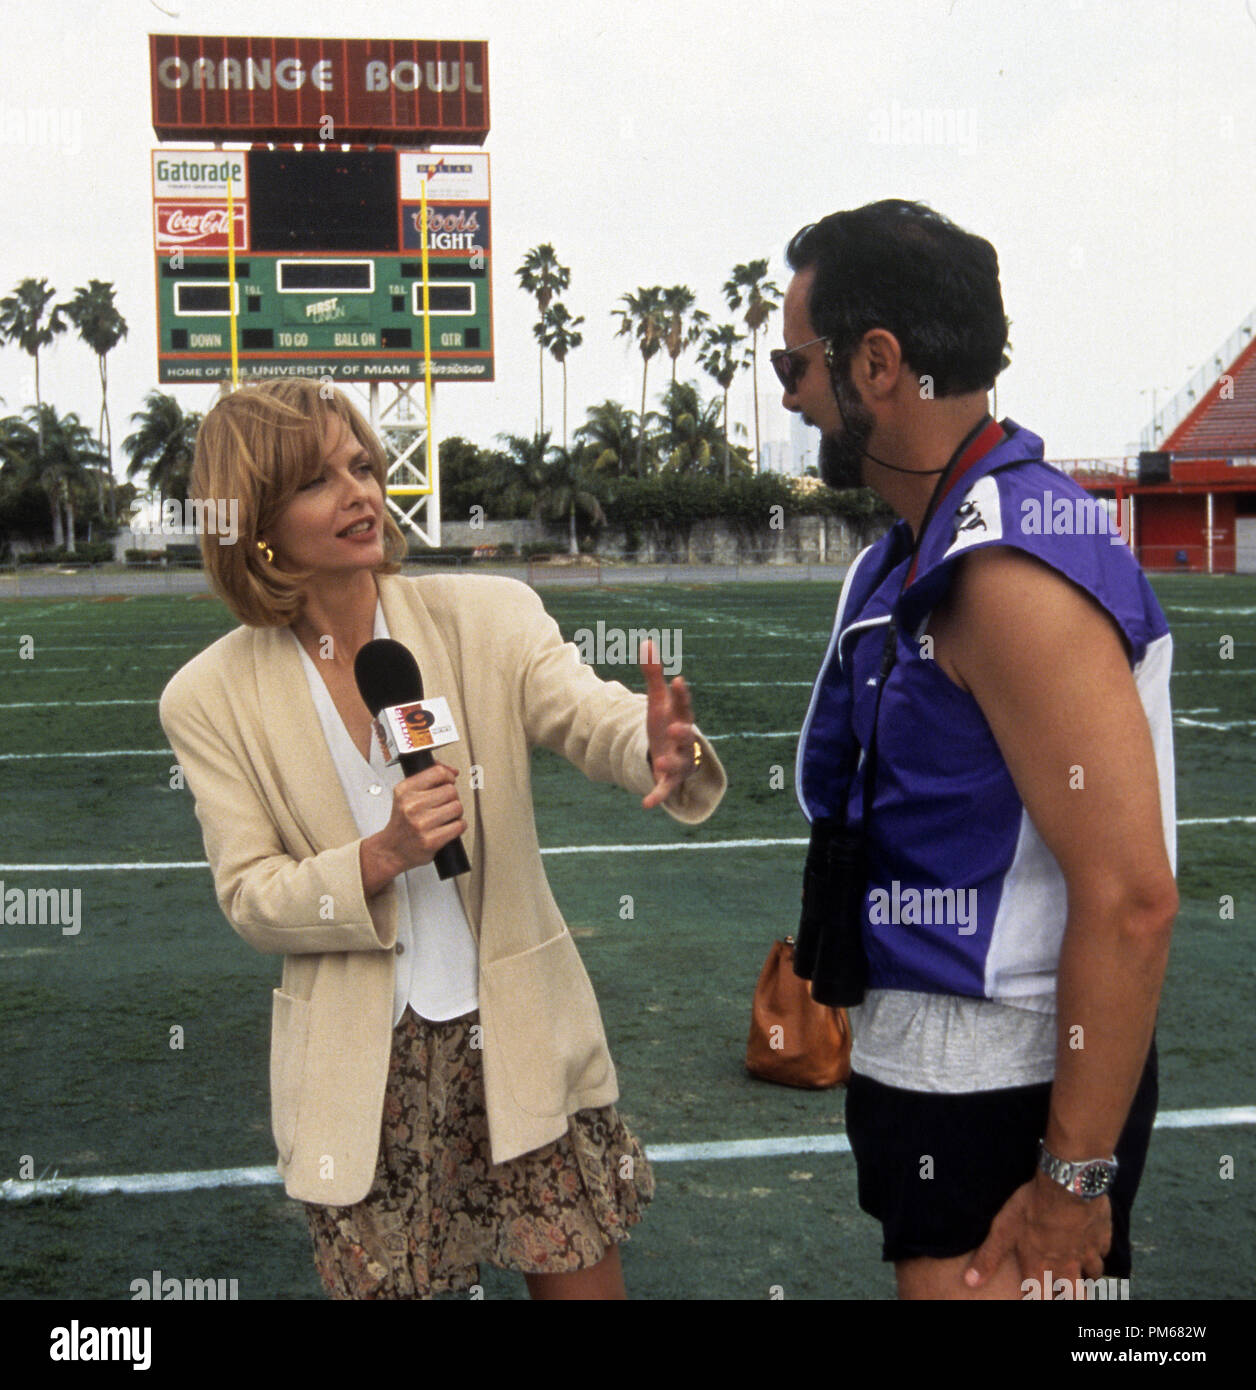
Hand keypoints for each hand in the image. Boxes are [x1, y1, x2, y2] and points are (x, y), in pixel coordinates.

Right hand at [360, 762, 465, 892]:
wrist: (392, 850)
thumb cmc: (402, 823)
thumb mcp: (405, 795)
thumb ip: (428, 778)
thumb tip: (453, 771)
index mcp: (404, 791)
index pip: (438, 772)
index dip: (448, 776)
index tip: (449, 782)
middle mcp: (411, 806)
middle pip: (451, 790)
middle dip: (451, 798)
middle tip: (443, 805)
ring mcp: (421, 824)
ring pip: (457, 807)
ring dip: (456, 813)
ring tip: (445, 817)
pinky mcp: (431, 841)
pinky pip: (459, 825)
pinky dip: (458, 826)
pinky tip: (448, 828)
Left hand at [639, 638, 699, 809]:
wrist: (670, 755)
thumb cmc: (665, 724)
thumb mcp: (657, 701)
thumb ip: (653, 674)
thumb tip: (646, 641)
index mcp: (681, 719)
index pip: (684, 705)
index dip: (681, 695)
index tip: (677, 680)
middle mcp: (683, 742)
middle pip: (687, 736)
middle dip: (682, 732)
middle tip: (674, 726)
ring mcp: (678, 762)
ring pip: (678, 764)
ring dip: (670, 762)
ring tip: (659, 760)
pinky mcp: (669, 780)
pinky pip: (664, 789)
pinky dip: (657, 796)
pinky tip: (646, 804)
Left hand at [964, 1173, 1111, 1297]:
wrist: (1066, 1187)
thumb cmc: (1031, 1208)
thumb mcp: (1002, 1230)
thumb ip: (988, 1257)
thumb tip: (969, 1282)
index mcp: (1040, 1267)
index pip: (1040, 1298)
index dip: (1040, 1301)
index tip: (1041, 1299)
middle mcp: (1066, 1266)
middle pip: (1076, 1296)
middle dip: (1074, 1298)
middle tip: (1071, 1295)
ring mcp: (1087, 1252)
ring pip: (1094, 1274)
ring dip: (1089, 1275)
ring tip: (1085, 1272)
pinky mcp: (1102, 1237)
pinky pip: (1104, 1250)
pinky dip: (1100, 1249)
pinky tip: (1096, 1243)